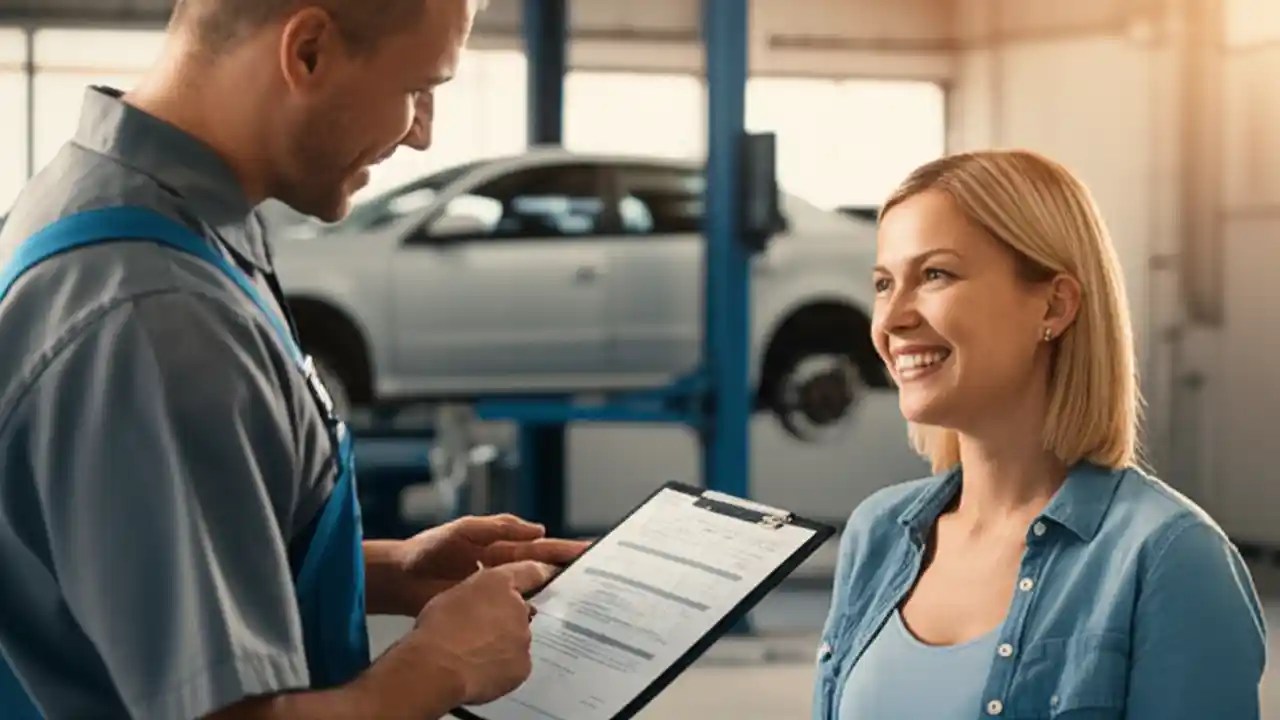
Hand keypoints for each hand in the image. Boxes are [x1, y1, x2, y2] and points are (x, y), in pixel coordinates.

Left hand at [397, 514, 587, 606]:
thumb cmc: (429, 549)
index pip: (540, 545)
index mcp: (501, 544)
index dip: (564, 548)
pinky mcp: (485, 608)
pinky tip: (545, 620)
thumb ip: (500, 527)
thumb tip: (538, 529)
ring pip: (532, 592)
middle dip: (568, 570)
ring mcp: (495, 588)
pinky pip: (513, 612)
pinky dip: (530, 615)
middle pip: (543, 569)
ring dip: (553, 595)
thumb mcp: (465, 530)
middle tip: (594, 576)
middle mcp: (503, 567)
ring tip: (578, 600)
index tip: (588, 550)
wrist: (401, 578)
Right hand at [414, 561, 554, 704]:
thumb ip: (478, 592)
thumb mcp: (454, 595)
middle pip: (521, 611)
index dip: (537, 574)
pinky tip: (482, 671)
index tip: (543, 576)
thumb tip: (486, 600)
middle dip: (507, 618)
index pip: (531, 571)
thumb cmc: (436, 627)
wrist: (436, 668)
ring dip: (505, 643)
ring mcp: (524, 639)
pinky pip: (516, 664)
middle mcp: (519, 608)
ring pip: (518, 639)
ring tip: (477, 655)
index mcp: (500, 583)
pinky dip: (504, 667)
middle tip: (482, 631)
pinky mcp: (523, 666)